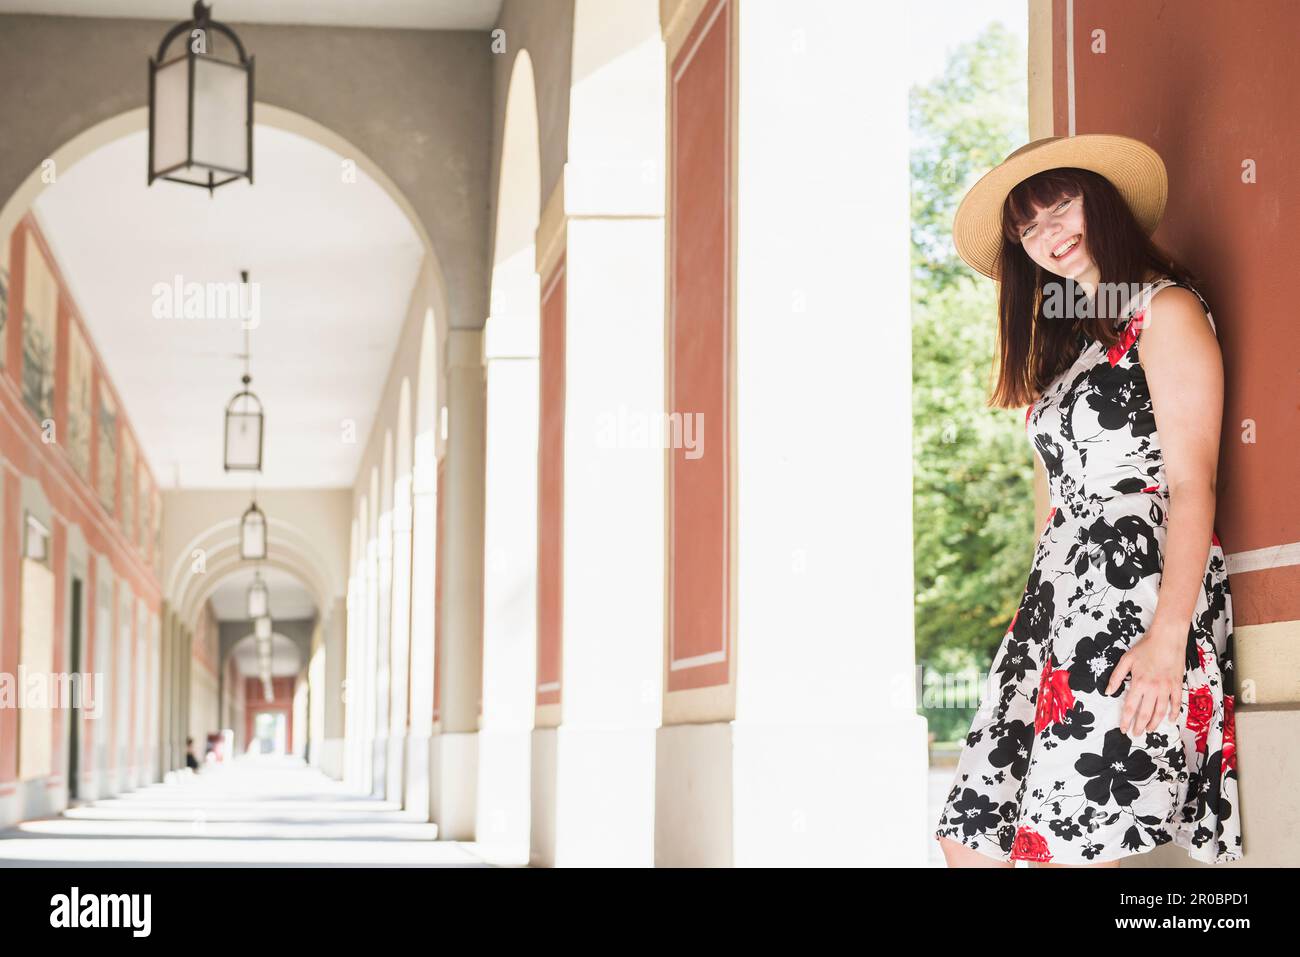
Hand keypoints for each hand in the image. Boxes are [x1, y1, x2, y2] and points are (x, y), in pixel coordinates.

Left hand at [1104, 620, 1187, 735]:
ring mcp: (1167, 688)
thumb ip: (1116, 677)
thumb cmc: (1145, 647)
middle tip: (1135, 734)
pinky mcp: (1177, 685)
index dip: (1126, 720)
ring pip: (1161, 711)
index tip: (1123, 729)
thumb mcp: (1126, 660)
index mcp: (1139, 683)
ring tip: (1149, 730)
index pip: (1130, 707)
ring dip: (1155, 723)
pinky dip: (1174, 713)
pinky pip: (1176, 703)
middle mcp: (1153, 688)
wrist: (1167, 638)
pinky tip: (1170, 719)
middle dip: (1139, 726)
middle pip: (1145, 713)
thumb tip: (1108, 692)